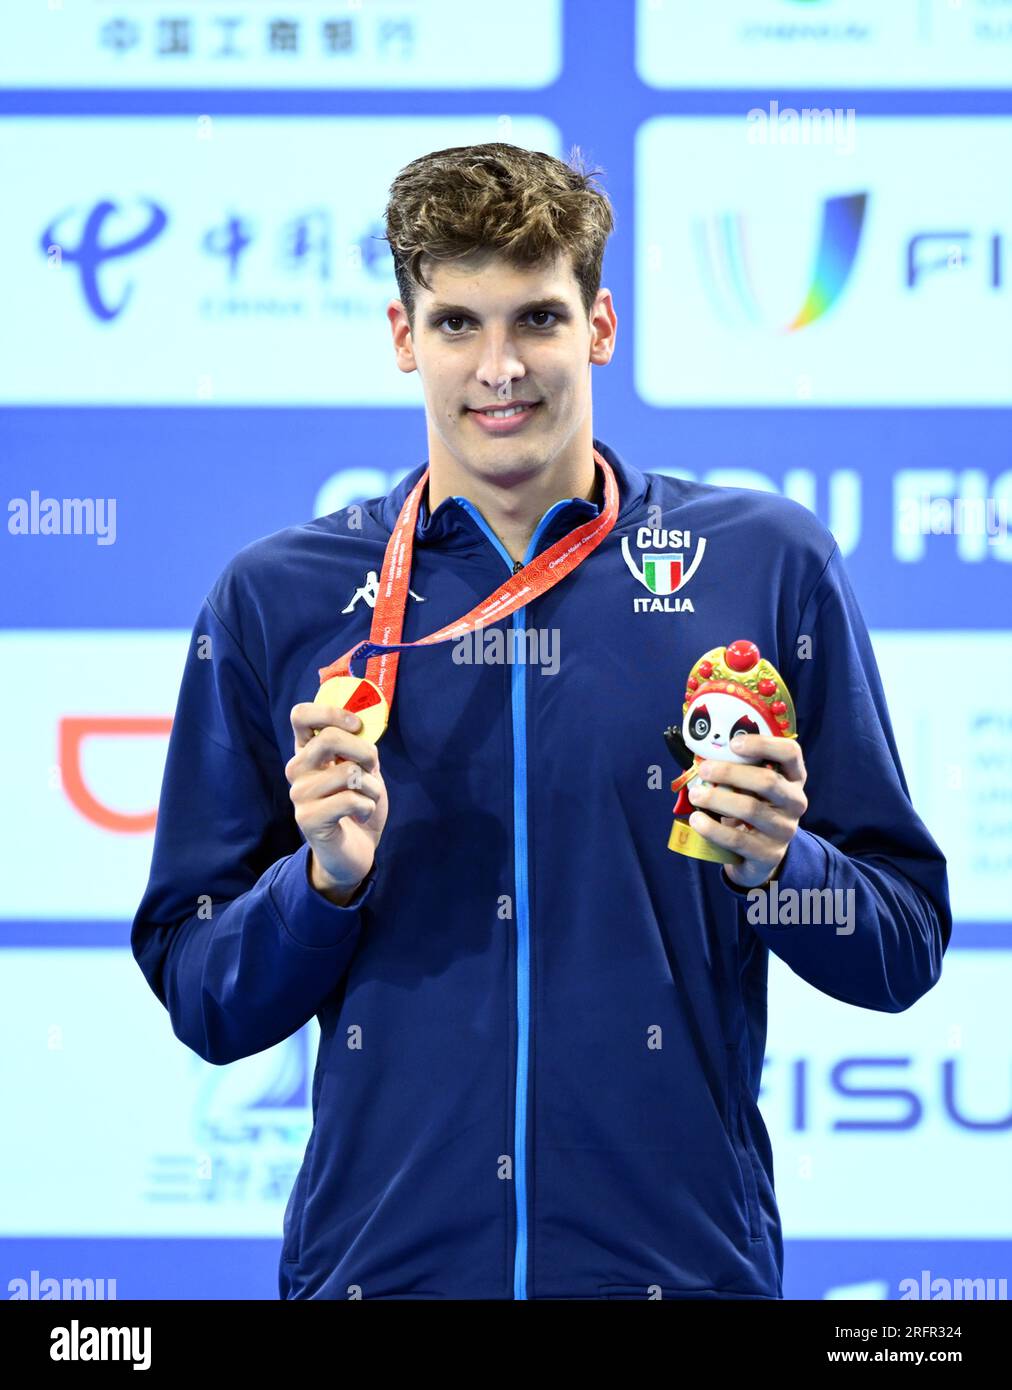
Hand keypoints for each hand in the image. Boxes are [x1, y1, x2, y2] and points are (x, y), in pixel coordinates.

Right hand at [286, 702, 388, 901]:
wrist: (353, 853)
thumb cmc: (358, 805)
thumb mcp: (363, 769)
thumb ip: (359, 746)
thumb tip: (363, 723)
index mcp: (307, 752)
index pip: (301, 715)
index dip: (331, 713)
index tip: (356, 726)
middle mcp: (297, 770)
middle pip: (329, 738)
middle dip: (364, 751)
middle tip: (372, 768)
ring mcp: (299, 794)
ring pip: (347, 771)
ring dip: (371, 786)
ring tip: (366, 799)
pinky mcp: (308, 818)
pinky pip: (350, 799)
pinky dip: (367, 807)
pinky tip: (360, 815)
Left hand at [685, 733, 807, 888]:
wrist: (760, 856)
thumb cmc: (752, 808)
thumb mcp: (750, 788)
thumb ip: (737, 770)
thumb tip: (705, 757)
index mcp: (793, 778)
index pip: (791, 753)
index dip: (763, 744)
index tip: (734, 744)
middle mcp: (795, 802)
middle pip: (767, 781)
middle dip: (731, 772)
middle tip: (704, 769)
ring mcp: (785, 830)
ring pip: (750, 809)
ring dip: (717, 799)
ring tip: (695, 795)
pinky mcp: (769, 854)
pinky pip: (737, 839)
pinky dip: (713, 828)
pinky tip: (697, 820)